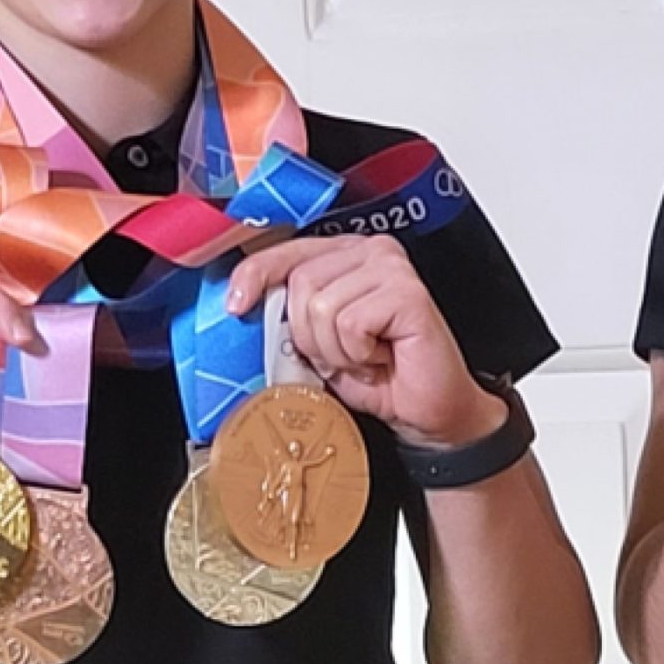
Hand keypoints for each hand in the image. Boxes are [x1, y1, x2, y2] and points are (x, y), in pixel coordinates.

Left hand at [227, 235, 504, 449]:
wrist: (426, 413)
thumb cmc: (378, 377)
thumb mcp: (318, 343)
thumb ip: (290, 316)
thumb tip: (247, 305)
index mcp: (346, 254)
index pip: (287, 251)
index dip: (256, 275)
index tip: (237, 306)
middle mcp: (372, 251)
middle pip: (301, 282)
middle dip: (310, 334)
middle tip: (342, 356)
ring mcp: (393, 268)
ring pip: (322, 305)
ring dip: (336, 350)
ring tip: (364, 359)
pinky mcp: (408, 293)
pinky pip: (351, 323)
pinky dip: (358, 354)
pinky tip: (381, 358)